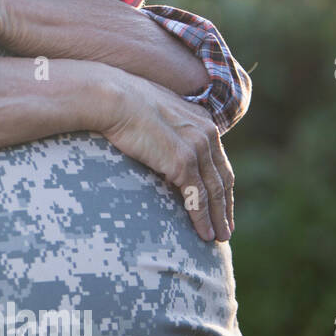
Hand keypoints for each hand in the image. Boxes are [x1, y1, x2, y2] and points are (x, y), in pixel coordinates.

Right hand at [100, 73, 233, 241]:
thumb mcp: (151, 113)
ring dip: (218, 218)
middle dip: (225, 206)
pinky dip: (202, 218)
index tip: (220, 204)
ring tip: (218, 237)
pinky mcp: (182, 161)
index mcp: (201, 121)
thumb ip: (163, 128)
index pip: (218, 160)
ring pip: (214, 191)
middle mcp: (206, 133)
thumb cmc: (119, 103)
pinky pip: (197, 197)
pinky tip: (203, 233)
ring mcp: (196, 147)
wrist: (110, 98)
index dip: (221, 185)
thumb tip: (155, 142)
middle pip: (223, 178)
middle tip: (226, 228)